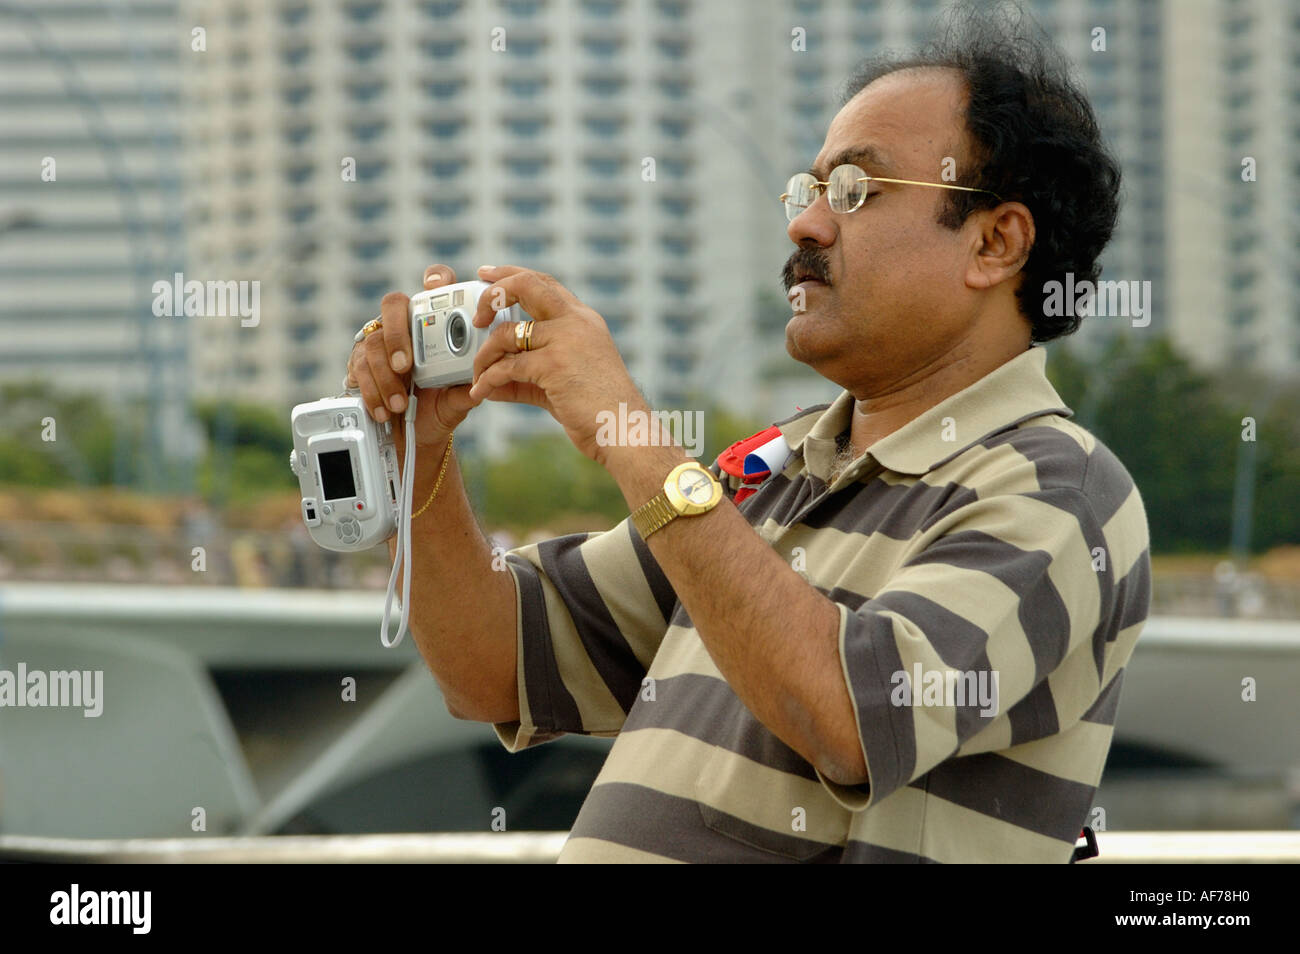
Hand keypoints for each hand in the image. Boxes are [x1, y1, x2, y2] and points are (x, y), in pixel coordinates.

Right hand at [345, 264, 476, 447]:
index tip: (434, 285)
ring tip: (399, 403)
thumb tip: (477, 383)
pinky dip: (372, 392)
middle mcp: (405, 326)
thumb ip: (464, 391)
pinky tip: (383, 409)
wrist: (412, 436)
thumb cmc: (437, 408)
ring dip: (386, 377)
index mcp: (434, 326)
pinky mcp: (359, 363)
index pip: (436, 288)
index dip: (436, 277)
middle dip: (398, 334)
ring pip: (374, 343)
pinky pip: (358, 368)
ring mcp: (379, 342)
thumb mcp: (455, 403)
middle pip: (393, 305)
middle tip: (405, 365)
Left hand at [466, 265, 649, 467]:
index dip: (511, 274)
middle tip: (476, 316)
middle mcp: (576, 321)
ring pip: (506, 333)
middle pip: (526, 284)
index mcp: (583, 319)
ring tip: (477, 376)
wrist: (625, 431)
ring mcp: (566, 339)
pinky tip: (481, 393)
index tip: (487, 273)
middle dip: (493, 293)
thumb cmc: (599, 412)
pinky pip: (506, 366)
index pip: (544, 283)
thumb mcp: (563, 384)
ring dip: (483, 356)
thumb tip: (491, 384)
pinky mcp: (554, 364)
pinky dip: (488, 380)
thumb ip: (528, 378)